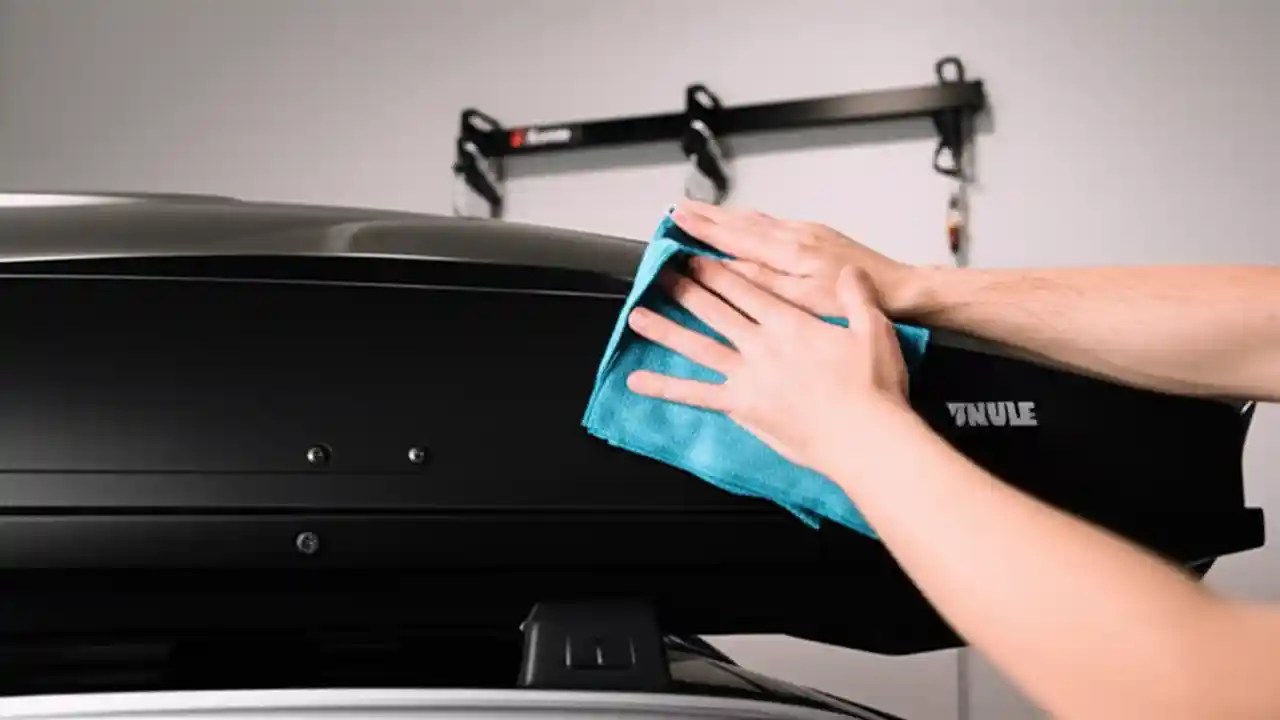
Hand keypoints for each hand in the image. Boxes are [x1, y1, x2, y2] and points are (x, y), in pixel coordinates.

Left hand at [625, 255, 911, 476]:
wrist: (864, 436)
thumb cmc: (873, 389)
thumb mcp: (875, 330)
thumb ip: (857, 296)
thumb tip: (850, 272)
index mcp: (790, 324)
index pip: (746, 289)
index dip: (718, 271)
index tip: (698, 258)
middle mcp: (762, 345)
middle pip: (716, 310)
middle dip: (687, 288)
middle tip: (663, 273)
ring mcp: (747, 376)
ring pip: (698, 345)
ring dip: (665, 329)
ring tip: (637, 315)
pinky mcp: (742, 407)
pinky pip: (695, 395)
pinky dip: (665, 388)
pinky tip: (638, 382)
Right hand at [671, 200, 915, 316]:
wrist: (900, 290)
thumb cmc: (854, 302)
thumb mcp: (802, 299)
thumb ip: (761, 281)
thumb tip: (724, 268)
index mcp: (789, 251)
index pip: (734, 235)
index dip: (703, 227)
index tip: (676, 217)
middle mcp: (796, 234)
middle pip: (742, 221)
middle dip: (708, 215)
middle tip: (678, 209)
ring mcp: (808, 232)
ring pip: (758, 219)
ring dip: (727, 215)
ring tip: (702, 211)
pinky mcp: (819, 235)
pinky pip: (775, 222)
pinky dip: (751, 220)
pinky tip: (747, 222)